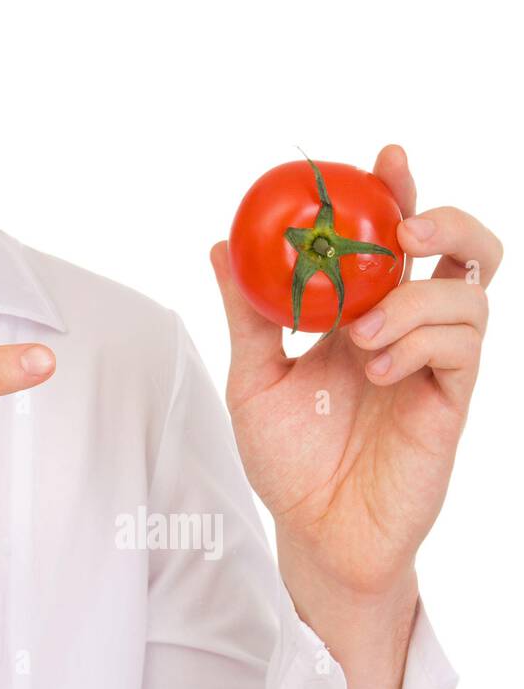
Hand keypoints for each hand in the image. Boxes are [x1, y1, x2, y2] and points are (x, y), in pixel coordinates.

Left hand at [210, 144, 502, 601]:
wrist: (313, 531)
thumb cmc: (288, 458)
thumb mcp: (253, 376)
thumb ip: (248, 313)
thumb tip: (220, 245)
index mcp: (362, 316)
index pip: (395, 242)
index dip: (400, 194)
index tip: (385, 157)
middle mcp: (406, 331)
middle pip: (459, 251)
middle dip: (443, 220)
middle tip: (404, 225)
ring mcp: (434, 365)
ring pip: (467, 294)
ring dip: (414, 298)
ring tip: (362, 335)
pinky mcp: (450, 402)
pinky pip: (462, 348)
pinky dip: (421, 341)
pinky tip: (378, 367)